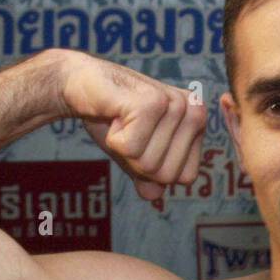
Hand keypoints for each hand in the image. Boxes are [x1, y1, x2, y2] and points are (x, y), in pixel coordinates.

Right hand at [56, 52, 205, 199]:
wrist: (81, 84)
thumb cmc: (112, 118)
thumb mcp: (135, 152)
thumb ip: (148, 175)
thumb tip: (154, 195)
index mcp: (198, 125)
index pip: (186, 177)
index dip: (157, 170)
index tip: (142, 141)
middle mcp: (195, 112)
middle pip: (167, 175)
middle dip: (139, 161)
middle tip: (129, 130)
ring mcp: (177, 105)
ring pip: (149, 164)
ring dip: (124, 147)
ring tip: (123, 119)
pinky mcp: (153, 101)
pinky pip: (132, 149)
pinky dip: (114, 138)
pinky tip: (116, 113)